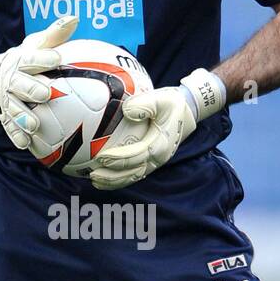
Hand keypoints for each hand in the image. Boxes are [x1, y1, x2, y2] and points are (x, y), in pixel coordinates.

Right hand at [0, 16, 77, 148]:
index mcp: (21, 61)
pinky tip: (25, 144)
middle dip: (32, 89)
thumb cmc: (22, 60)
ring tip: (35, 125)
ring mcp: (6, 99)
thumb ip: (54, 34)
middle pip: (21, 85)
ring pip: (14, 109)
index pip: (31, 58)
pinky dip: (16, 135)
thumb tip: (75, 18)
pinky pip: (9, 126)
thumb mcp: (34, 44)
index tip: (57, 58)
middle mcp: (12, 81)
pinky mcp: (4, 115)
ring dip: (23, 117)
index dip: (43, 58)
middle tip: (46, 94)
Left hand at [89, 68, 226, 189]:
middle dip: (112, 176)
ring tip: (94, 181)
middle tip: (93, 175)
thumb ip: (145, 104)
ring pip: (133, 177)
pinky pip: (134, 174)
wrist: (186, 111)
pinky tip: (104, 179)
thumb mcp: (161, 98)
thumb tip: (127, 110)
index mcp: (160, 144)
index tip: (102, 158)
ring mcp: (155, 162)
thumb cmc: (172, 104)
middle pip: (133, 173)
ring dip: (114, 181)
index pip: (137, 155)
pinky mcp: (151, 162)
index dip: (119, 159)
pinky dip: (119, 179)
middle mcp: (158, 158)